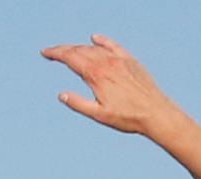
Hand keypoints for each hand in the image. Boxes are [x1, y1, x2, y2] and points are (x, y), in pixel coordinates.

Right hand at [40, 34, 176, 135]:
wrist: (156, 113)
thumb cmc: (128, 118)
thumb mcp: (99, 115)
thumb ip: (78, 104)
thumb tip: (61, 95)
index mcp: (96, 75)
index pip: (70, 57)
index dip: (55, 53)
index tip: (45, 53)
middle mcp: (106, 63)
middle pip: (79, 50)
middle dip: (64, 50)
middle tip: (53, 53)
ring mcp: (119, 60)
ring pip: (94, 48)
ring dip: (79, 48)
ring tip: (70, 52)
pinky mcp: (130, 61)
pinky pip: (113, 46)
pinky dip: (102, 41)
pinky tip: (94, 38)